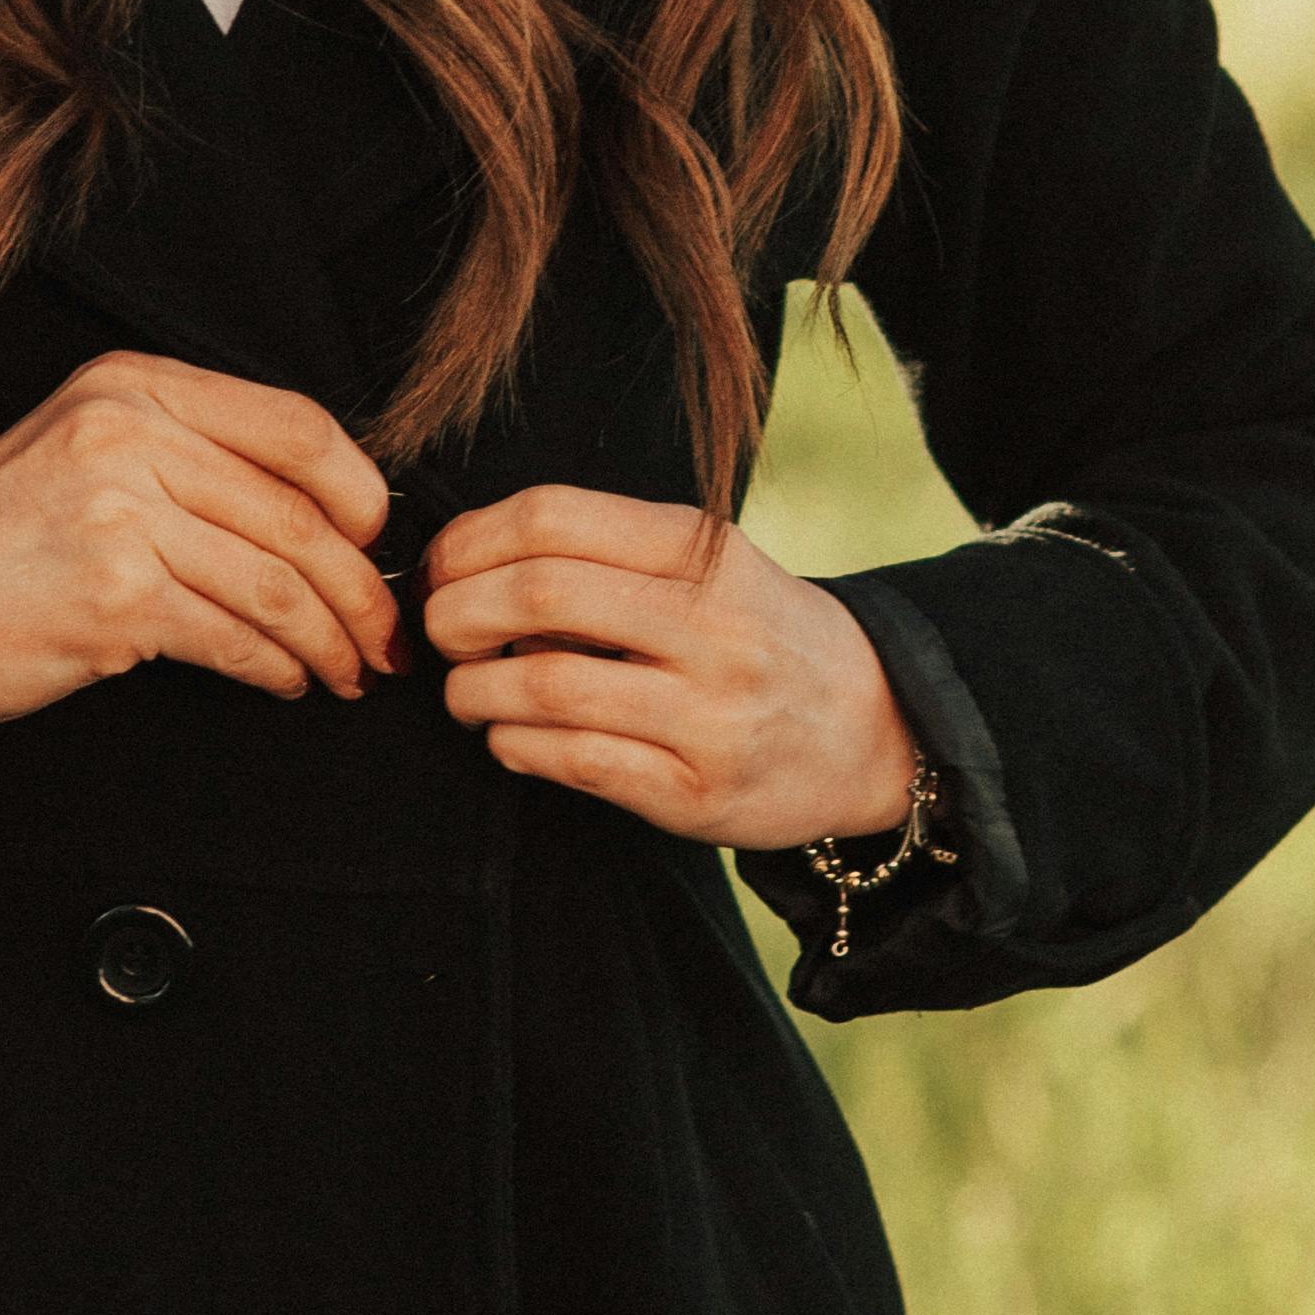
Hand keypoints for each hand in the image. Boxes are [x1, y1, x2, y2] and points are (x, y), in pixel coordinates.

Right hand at [0, 354, 398, 739]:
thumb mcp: (85, 452)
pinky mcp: (116, 596)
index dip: (358, 492)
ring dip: (331, 641)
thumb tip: (324, 513)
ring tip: (345, 673)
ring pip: (279, 582)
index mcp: (132, 385)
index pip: (295, 423)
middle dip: (361, 590)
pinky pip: (237, 638)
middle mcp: (129, 432)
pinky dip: (278, 670)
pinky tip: (287, 684)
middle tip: (385, 638)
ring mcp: (121, 512)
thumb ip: (187, 457)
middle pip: (300, 514)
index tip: (375, 545)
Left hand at [418, 481, 921, 847]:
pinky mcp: (698, 795)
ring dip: (474, 690)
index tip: (438, 566)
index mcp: (704, 552)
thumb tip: (465, 561)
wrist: (876, 730)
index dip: (468, 541)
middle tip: (438, 631)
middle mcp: (712, 627)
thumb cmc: (760, 634)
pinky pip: (574, 762)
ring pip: (544, 687)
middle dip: (455, 612)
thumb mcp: (709, 567)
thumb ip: (608, 556)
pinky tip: (511, 737)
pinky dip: (516, 746)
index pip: (553, 519)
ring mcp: (709, 716)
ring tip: (467, 692)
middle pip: (538, 595)